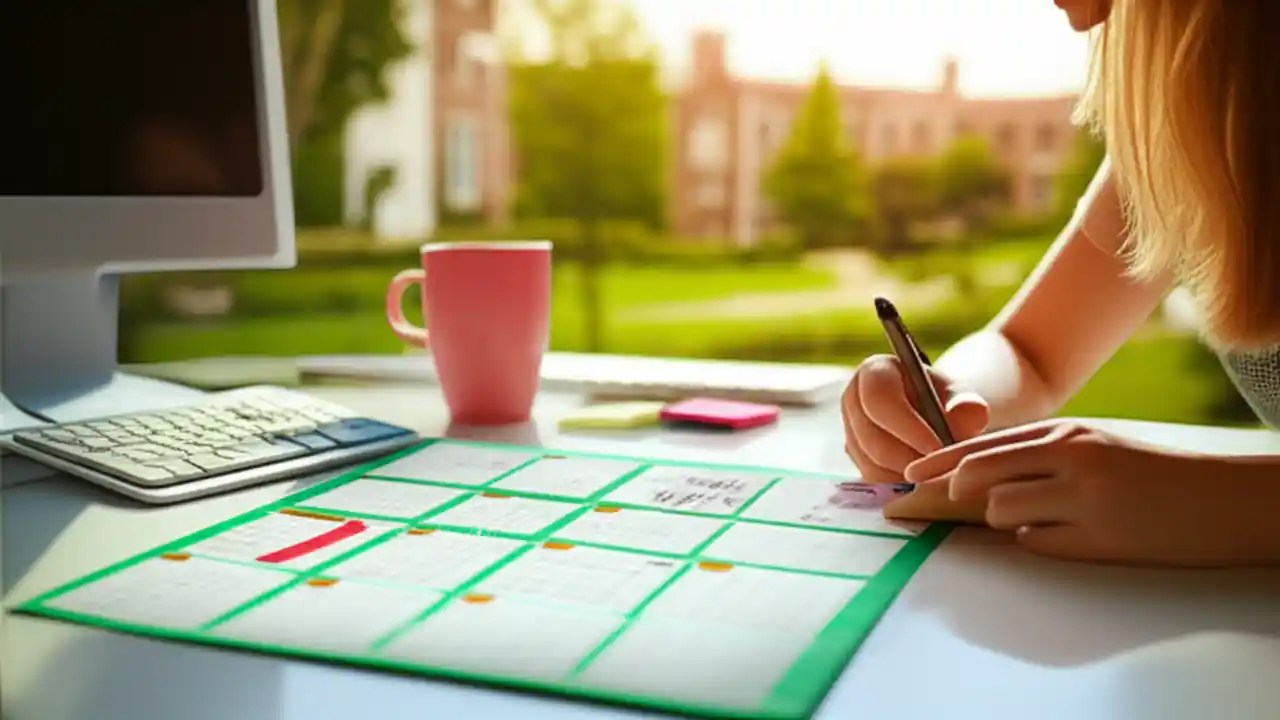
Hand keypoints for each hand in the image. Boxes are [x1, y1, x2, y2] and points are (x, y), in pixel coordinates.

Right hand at [841, 354, 989, 482]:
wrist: (929, 413)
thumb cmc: (941, 399)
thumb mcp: (957, 395)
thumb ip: (966, 402)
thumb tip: (970, 411)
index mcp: (874, 372)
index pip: (879, 398)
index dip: (906, 426)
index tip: (937, 447)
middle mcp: (852, 398)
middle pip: (871, 437)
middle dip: (907, 458)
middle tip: (939, 468)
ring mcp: (849, 429)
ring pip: (870, 462)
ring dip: (904, 474)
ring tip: (934, 471)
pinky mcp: (852, 455)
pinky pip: (872, 477)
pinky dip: (898, 483)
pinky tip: (920, 476)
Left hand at [904, 420, 1279, 565]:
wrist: (1218, 498)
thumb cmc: (1149, 474)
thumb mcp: (1091, 449)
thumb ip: (1037, 458)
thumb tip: (973, 481)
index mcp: (1064, 433)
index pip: (984, 445)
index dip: (937, 464)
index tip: (905, 480)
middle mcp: (1068, 457)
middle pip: (978, 475)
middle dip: (943, 495)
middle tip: (918, 508)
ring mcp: (1081, 496)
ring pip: (1001, 512)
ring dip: (1007, 522)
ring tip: (1049, 519)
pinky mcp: (1096, 536)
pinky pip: (1036, 544)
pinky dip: (1041, 543)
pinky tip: (1072, 536)